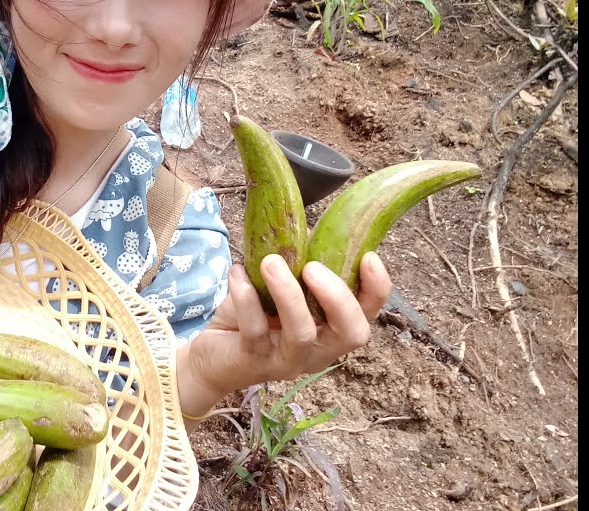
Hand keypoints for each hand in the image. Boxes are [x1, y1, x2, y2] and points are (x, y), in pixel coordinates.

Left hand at [186, 252, 391, 394]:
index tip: (369, 256)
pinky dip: (246, 298)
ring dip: (288, 294)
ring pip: (302, 334)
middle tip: (313, 267)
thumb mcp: (281, 286)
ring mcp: (287, 359)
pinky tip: (238, 273)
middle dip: (339, 297)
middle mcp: (318, 350)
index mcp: (332, 330)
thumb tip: (312, 228)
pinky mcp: (254, 360)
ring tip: (271, 262)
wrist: (212, 352)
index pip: (367, 315)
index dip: (377, 289)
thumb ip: (301, 262)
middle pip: (351, 334)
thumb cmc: (254, 315)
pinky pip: (255, 330)